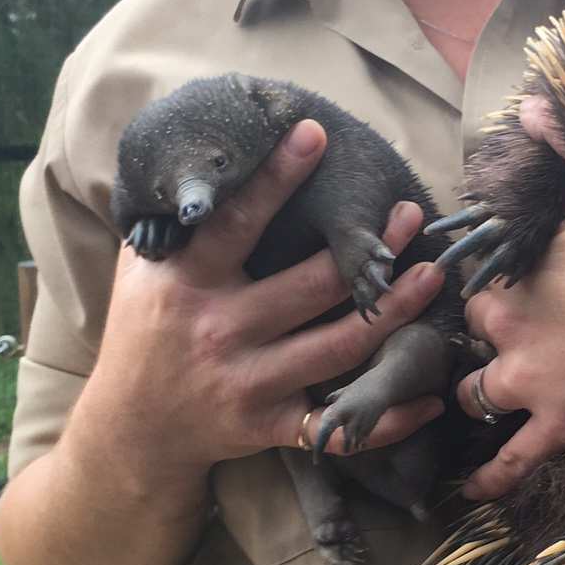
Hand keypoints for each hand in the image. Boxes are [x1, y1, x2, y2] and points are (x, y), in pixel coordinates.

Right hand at [72, 118, 446, 480]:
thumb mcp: (141, 272)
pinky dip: (387, 419)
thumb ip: (176, 222)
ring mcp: (249, 382)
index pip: (237, 220)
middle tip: (410, 213)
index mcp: (188, 281)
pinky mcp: (270, 426)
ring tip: (432, 275)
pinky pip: (338, 428)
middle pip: (312, 285)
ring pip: (339, 346)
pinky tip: (429, 396)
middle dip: (367, 247)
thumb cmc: (144, 333)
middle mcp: (221, 330)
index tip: (315, 135)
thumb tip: (202, 156)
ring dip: (394, 311)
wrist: (132, 429)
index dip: (278, 177)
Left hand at [454, 99, 564, 500]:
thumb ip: (563, 151)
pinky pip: (508, 463)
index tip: (499, 300)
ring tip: (484, 405)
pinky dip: (488, 480)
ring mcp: (531, 382)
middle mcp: (509, 330)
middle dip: (480, 346)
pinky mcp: (559, 427)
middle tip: (501, 347)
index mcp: (514, 275)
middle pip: (467, 343)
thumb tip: (534, 105)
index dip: (484, 296)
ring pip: (476, 399)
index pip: (470, 289)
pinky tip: (470, 491)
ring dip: (479, 401)